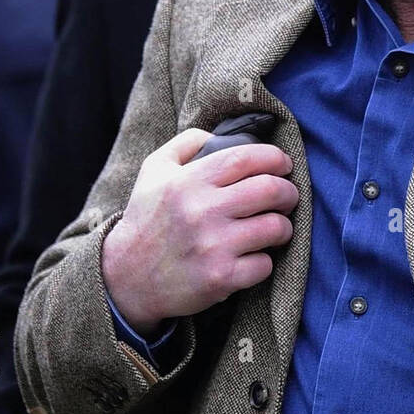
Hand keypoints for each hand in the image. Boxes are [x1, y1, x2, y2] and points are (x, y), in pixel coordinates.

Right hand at [101, 128, 297, 337]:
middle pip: (270, 190)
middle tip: (287, 197)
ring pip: (276, 227)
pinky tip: (252, 258)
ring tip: (274, 227)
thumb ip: (186, 143)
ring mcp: (213, 246)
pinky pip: (265, 264)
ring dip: (283, 227)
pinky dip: (264, 262)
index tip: (284, 165)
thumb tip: (221, 134)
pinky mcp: (221, 278)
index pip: (246, 158)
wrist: (124, 278)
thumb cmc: (147, 220)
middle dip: (289, 192)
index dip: (275, 158)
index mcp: (188, 181)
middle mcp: (202, 211)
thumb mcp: (154, 171)